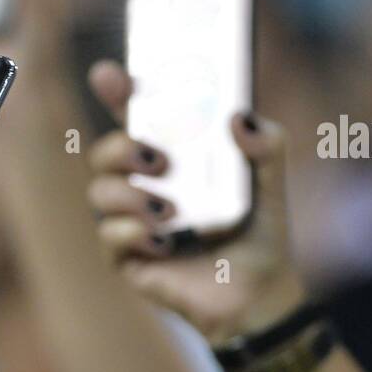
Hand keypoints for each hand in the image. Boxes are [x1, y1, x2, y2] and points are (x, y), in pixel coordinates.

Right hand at [85, 60, 305, 343]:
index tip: (111, 75)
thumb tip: (240, 117)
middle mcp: (145, 184)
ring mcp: (132, 221)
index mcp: (173, 157)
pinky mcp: (127, 258)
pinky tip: (164, 243)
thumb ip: (267, 147)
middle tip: (158, 158)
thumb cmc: (260, 235)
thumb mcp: (271, 184)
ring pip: (100, 192)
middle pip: (104, 151)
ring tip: (169, 211)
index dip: (117, 92)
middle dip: (119, 147)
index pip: (135, 116)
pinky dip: (134, 233)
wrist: (259, 296)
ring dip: (129, 195)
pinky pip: (110, 235)